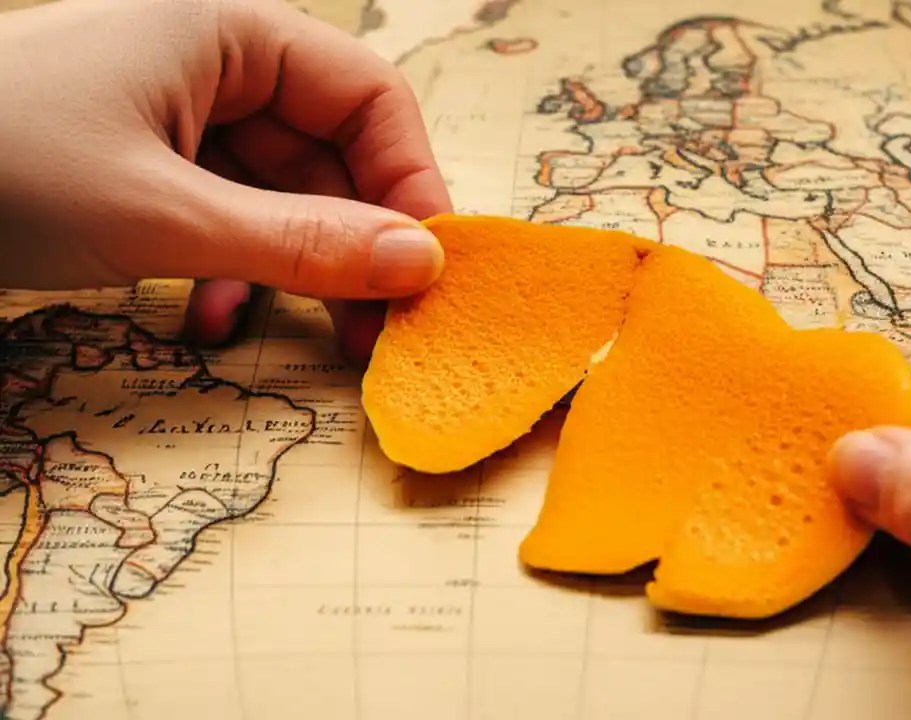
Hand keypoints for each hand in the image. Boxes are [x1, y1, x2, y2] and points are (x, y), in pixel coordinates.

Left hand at [0, 0, 450, 360]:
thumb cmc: (2, 167)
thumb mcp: (165, 215)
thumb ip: (304, 243)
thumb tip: (421, 266)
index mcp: (227, 28)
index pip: (367, 95)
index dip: (411, 180)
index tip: (430, 269)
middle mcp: (208, 60)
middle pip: (328, 151)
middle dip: (355, 242)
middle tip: (382, 330)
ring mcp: (170, 113)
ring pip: (278, 192)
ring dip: (294, 268)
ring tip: (312, 340)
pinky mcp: (137, 164)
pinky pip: (222, 213)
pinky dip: (233, 269)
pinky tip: (212, 320)